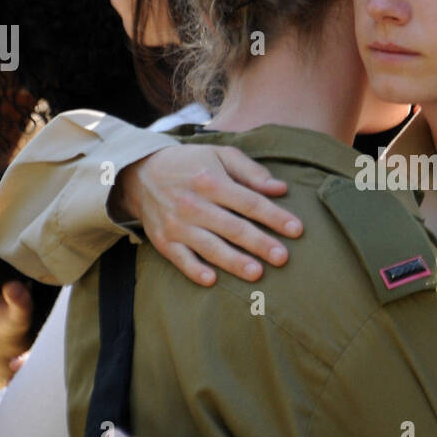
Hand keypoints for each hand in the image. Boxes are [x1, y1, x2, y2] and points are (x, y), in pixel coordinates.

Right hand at [113, 143, 302, 286]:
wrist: (140, 174)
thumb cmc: (191, 165)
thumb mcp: (220, 155)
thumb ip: (251, 171)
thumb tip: (281, 189)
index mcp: (211, 181)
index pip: (249, 201)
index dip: (274, 216)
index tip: (297, 230)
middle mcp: (194, 204)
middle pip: (232, 227)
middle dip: (259, 243)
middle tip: (283, 258)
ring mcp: (177, 225)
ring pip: (209, 246)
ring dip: (233, 261)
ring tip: (256, 273)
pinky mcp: (164, 241)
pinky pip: (180, 259)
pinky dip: (194, 270)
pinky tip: (212, 281)